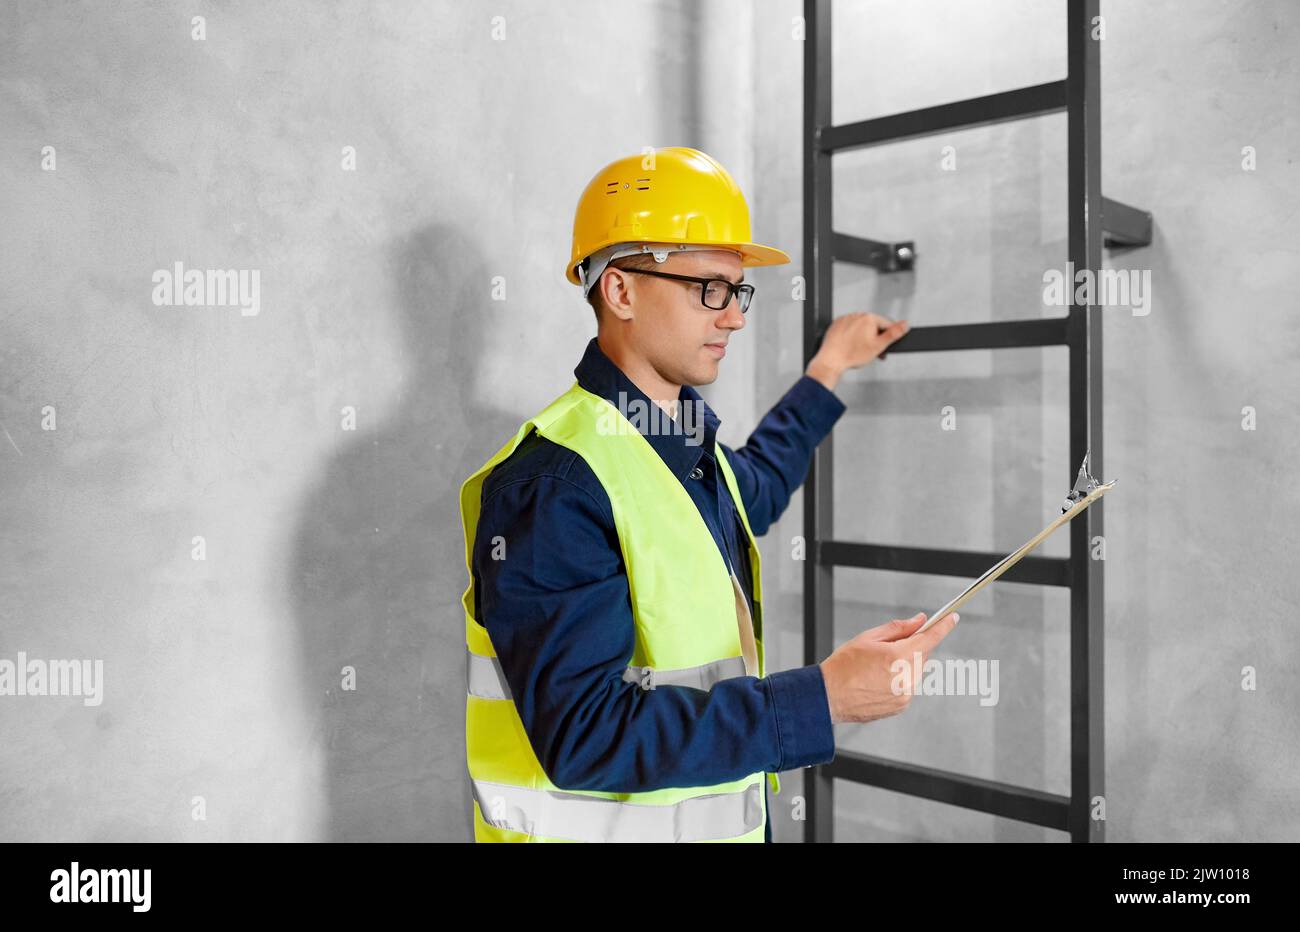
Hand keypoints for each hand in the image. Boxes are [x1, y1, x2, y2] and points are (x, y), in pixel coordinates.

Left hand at [805, 313, 909, 390]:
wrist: (831, 360)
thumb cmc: (852, 355)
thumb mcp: (878, 346)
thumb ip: (893, 334)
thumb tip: (905, 324)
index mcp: (869, 318)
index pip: (887, 325)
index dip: (887, 339)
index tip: (884, 348)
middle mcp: (857, 315)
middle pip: (873, 326)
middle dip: (875, 339)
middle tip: (872, 352)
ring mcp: (846, 319)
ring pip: (860, 327)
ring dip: (863, 337)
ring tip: (859, 351)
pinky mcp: (837, 324)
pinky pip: (849, 329)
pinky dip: (851, 336)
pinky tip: (850, 346)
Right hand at [818, 610, 958, 724]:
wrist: (828, 697)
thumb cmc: (843, 667)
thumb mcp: (868, 638)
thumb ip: (898, 628)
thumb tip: (919, 621)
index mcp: (898, 657)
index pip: (930, 638)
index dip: (943, 626)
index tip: (952, 618)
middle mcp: (906, 678)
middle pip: (923, 654)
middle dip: (914, 646)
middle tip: (890, 645)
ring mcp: (905, 694)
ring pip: (916, 670)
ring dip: (906, 664)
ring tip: (878, 667)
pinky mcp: (901, 706)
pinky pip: (908, 685)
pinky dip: (900, 679)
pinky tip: (878, 679)